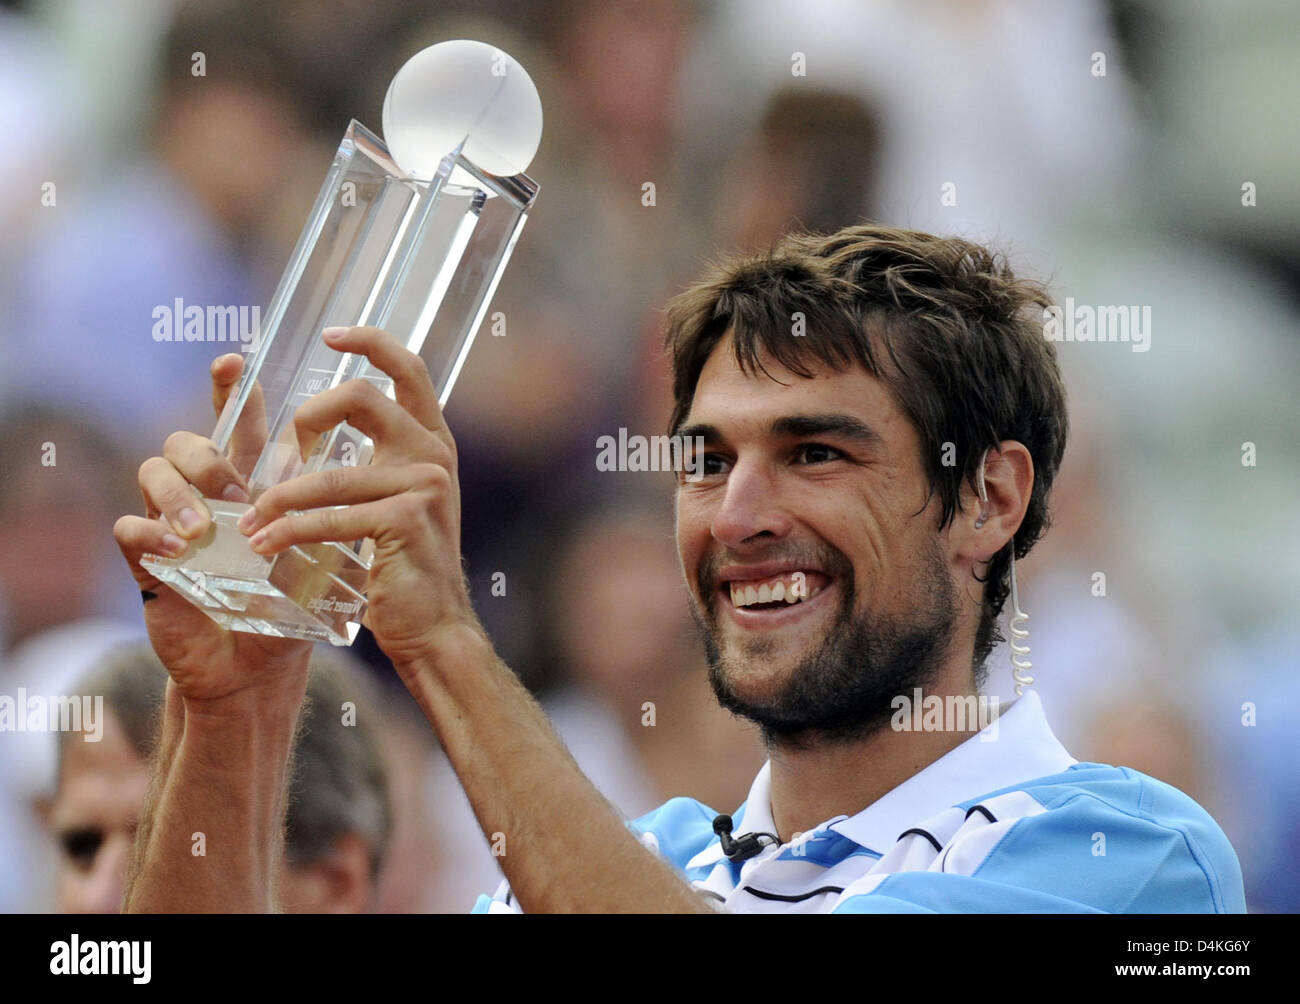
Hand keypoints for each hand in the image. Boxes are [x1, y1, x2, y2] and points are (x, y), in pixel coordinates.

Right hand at [113, 354, 310, 702]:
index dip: (230, 389)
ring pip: (152, 472)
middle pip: (187, 440)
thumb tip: (374, 466)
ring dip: (178, 495)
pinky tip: (178, 549)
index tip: (234, 361)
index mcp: (247, 481)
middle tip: (236, 491)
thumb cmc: (291, 601)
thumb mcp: (318, 547)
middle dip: (207, 456)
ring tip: (205, 528)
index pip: (235, 423)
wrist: (260, 663)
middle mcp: (205, 494)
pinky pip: (130, 527)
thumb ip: (330, 508)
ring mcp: (172, 523)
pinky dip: (150, 533)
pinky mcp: (148, 560)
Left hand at [235, 325, 476, 670]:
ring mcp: (424, 485)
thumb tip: (321, 425)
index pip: (409, 369)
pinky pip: (330, 518)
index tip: (331, 336)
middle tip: (286, 449)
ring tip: (247, 522)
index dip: (371, 341)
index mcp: (432, 440)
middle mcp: (433, 454)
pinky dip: (289, 532)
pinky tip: (265, 546)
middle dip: (310, 416)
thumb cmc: (404, 566)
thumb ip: (377, 461)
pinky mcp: (406, 521)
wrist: (433, 627)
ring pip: (330, 474)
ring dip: (279, 498)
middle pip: (362, 398)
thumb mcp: (398, 499)